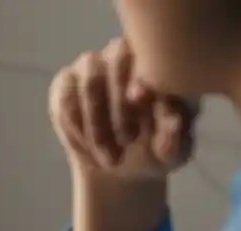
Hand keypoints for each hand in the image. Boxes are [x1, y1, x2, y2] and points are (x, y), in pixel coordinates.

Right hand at [50, 38, 196, 178]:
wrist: (119, 167)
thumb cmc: (155, 152)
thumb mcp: (172, 154)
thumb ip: (176, 139)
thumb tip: (174, 122)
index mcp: (157, 61)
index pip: (151, 52)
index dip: (146, 81)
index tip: (145, 120)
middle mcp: (123, 53)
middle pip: (118, 58)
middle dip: (121, 105)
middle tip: (127, 142)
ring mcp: (91, 65)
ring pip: (90, 81)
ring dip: (98, 122)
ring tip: (109, 156)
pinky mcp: (64, 83)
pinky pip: (66, 99)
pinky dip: (76, 128)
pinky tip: (87, 149)